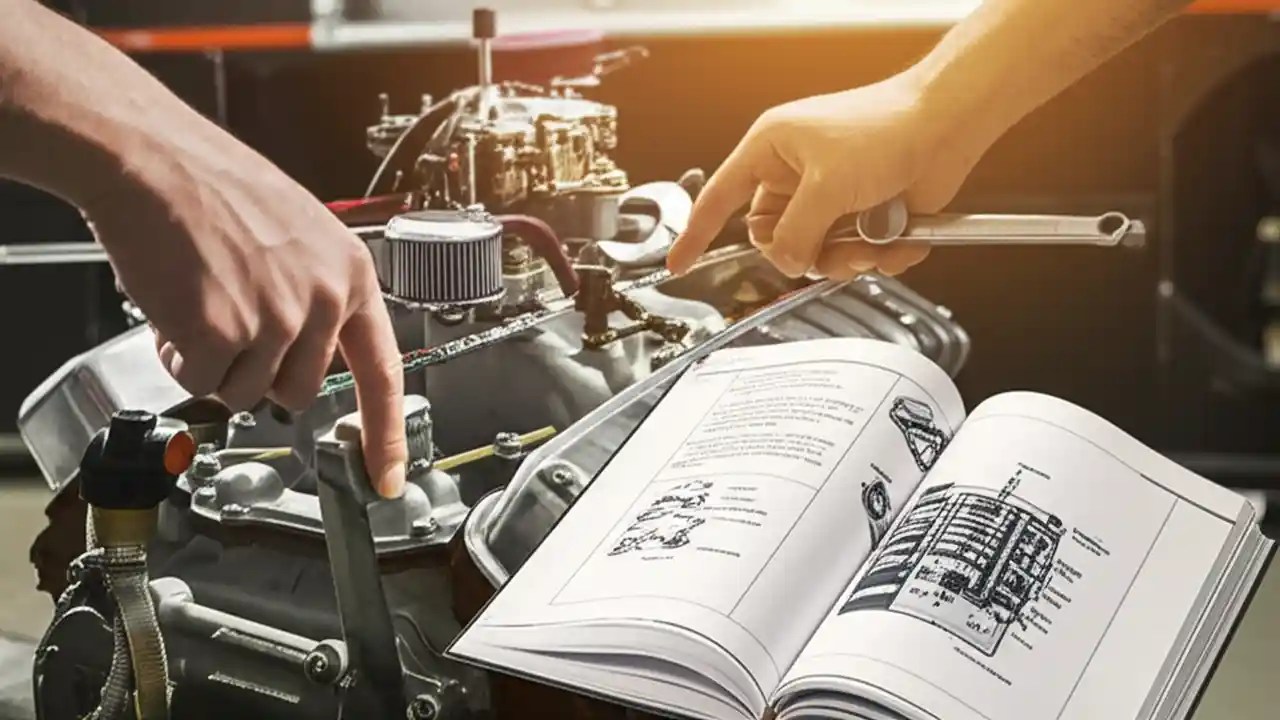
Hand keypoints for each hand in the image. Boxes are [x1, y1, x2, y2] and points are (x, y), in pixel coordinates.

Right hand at [84, 121, 407, 497]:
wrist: (153, 160)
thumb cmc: (215, 188)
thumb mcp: (299, 235)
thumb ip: (315, 296)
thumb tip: (308, 354)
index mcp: (349, 275)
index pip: (381, 370)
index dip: (383, 432)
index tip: (387, 476)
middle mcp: (322, 300)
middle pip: (297, 393)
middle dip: (257, 372)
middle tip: (228, 322)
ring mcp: (275, 319)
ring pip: (244, 392)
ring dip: (213, 362)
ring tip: (199, 301)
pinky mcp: (221, 333)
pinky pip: (198, 380)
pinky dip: (177, 356)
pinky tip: (174, 307)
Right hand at [667, 71, 990, 278]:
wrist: (947, 127)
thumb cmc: (886, 128)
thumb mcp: (826, 185)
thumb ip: (796, 233)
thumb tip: (788, 263)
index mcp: (770, 150)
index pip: (718, 198)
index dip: (696, 234)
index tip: (678, 264)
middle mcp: (795, 174)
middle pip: (775, 240)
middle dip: (806, 253)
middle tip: (831, 248)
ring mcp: (829, 195)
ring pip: (816, 254)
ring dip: (847, 258)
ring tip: (872, 242)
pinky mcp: (862, 213)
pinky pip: (853, 254)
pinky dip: (878, 254)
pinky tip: (896, 238)